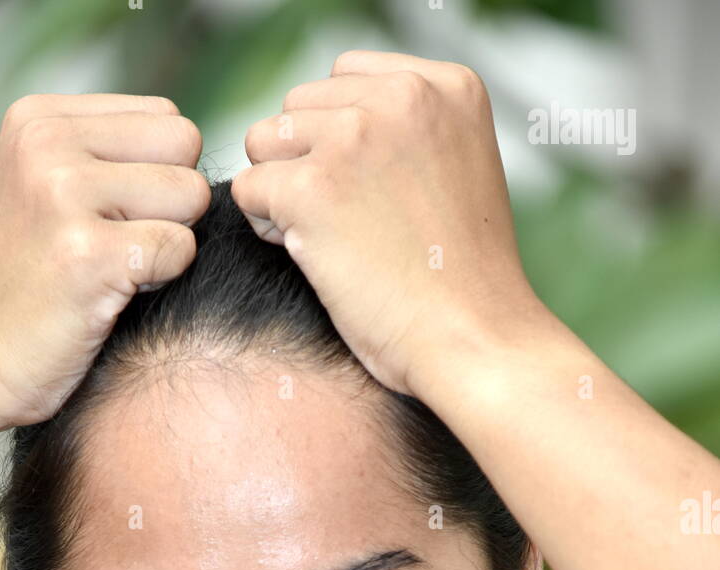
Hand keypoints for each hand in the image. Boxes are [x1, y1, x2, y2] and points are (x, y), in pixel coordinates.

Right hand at [0, 93, 210, 427]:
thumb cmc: (27, 287)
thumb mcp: (48, 190)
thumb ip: (113, 156)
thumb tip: (198, 152)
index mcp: (40, 119)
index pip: (167, 118)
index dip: (160, 175)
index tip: (108, 217)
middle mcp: (47, 142)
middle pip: (185, 146)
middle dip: (172, 203)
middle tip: (118, 246)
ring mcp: (64, 194)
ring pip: (190, 196)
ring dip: (166, 244)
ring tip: (110, 270)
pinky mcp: (87, 253)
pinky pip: (179, 249)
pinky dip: (159, 281)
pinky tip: (109, 295)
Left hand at [231, 50, 542, 398]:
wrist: (474, 339)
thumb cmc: (462, 280)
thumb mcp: (456, 171)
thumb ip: (405, 133)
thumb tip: (327, 127)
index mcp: (446, 85)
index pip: (344, 76)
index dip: (337, 137)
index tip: (371, 192)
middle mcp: (402, 96)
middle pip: (298, 105)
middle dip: (305, 160)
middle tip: (350, 224)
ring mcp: (354, 138)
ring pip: (263, 140)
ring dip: (280, 189)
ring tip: (329, 237)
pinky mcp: (312, 188)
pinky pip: (248, 189)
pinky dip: (267, 228)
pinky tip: (313, 256)